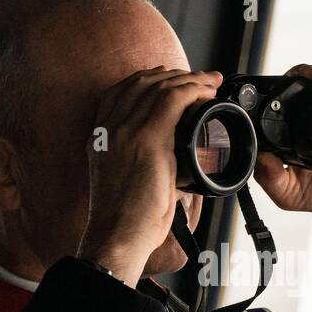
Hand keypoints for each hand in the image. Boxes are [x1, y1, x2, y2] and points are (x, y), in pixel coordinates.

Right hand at [77, 67, 222, 285]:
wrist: (118, 235)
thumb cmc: (125, 218)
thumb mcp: (124, 180)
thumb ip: (142, 160)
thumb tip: (176, 158)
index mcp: (101, 135)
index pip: (123, 90)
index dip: (151, 78)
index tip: (173, 80)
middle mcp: (109, 127)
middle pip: (142, 82)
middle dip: (175, 75)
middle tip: (200, 79)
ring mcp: (126, 130)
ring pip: (160, 87)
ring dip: (191, 79)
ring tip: (210, 83)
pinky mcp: (147, 139)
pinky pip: (173, 101)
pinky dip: (194, 91)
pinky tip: (206, 92)